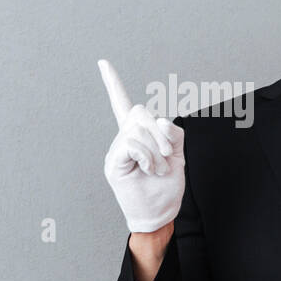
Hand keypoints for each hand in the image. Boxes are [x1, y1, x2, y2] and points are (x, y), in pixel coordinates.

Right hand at [98, 59, 185, 233]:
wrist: (158, 217)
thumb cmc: (166, 189)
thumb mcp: (178, 156)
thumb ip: (172, 134)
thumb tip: (161, 120)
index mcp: (137, 136)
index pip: (122, 104)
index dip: (113, 83)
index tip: (102, 63)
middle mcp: (122, 140)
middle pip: (138, 111)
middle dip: (158, 130)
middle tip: (167, 155)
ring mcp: (115, 152)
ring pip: (137, 128)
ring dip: (156, 149)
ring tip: (159, 169)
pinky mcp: (113, 164)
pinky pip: (132, 143)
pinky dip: (148, 155)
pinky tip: (150, 169)